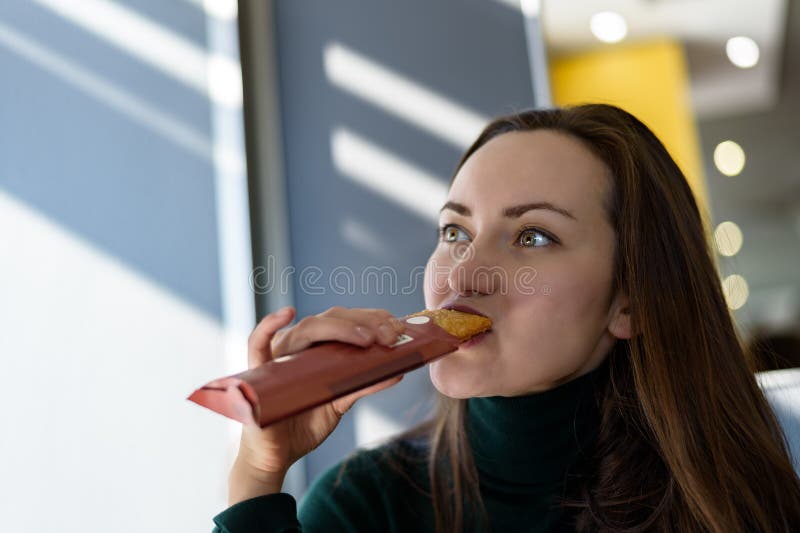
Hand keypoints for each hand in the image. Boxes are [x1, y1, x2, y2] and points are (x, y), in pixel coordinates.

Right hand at [228, 306, 404, 503]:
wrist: (277, 457)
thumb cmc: (304, 424)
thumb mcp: (340, 401)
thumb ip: (362, 385)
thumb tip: (398, 370)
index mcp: (315, 346)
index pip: (344, 319)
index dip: (371, 318)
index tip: (396, 327)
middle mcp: (297, 345)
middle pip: (331, 319)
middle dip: (365, 323)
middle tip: (391, 336)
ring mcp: (278, 356)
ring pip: (308, 328)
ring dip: (341, 328)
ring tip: (367, 338)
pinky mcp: (259, 374)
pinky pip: (257, 344)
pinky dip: (268, 326)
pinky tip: (287, 313)